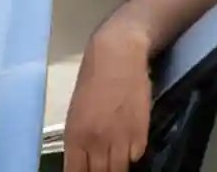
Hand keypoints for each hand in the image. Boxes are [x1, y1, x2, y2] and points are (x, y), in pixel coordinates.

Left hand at [63, 23, 152, 171]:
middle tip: (101, 168)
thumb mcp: (77, 112)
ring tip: (114, 162)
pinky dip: (131, 157)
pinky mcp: (141, 136)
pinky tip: (128, 151)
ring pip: (119, 171)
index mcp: (75, 135)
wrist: (117, 57)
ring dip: (116, 169)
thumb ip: (80, 139)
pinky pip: (135, 158)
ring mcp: (120, 141)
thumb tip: (82, 160)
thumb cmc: (92, 80)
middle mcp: (96, 142)